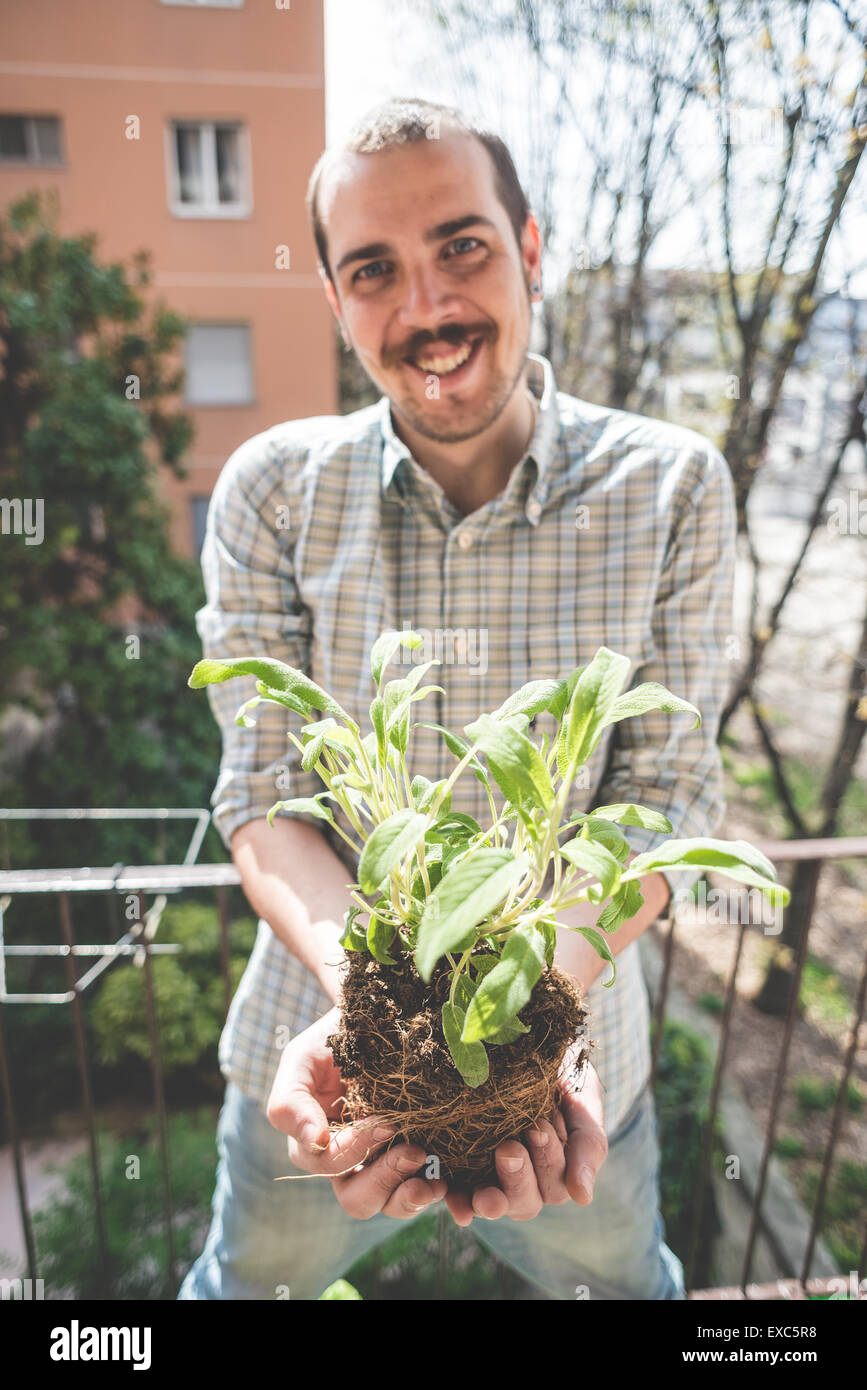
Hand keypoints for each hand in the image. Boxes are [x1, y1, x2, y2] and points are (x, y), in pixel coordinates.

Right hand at [266, 1007, 446, 1219]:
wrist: (378, 1021)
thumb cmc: (333, 1039)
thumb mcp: (303, 1059)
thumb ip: (292, 1100)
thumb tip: (313, 1140)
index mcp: (315, 1142)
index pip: (328, 1163)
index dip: (355, 1150)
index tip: (385, 1123)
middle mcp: (346, 1162)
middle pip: (356, 1199)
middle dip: (384, 1179)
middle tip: (413, 1151)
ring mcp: (380, 1165)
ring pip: (387, 1204)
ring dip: (409, 1196)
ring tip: (432, 1176)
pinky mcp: (413, 1162)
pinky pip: (418, 1194)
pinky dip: (430, 1193)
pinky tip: (442, 1182)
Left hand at [443, 1047, 607, 1226]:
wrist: (526, 1048)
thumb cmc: (561, 1080)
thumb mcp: (581, 1106)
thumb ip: (587, 1147)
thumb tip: (583, 1198)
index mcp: (554, 1171)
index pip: (555, 1186)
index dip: (548, 1163)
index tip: (538, 1130)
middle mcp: (524, 1180)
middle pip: (525, 1202)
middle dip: (518, 1179)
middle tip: (508, 1149)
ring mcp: (491, 1177)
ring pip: (495, 1202)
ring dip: (491, 1198)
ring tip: (485, 1183)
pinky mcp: (461, 1169)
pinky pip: (460, 1194)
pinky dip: (459, 1202)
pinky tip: (458, 1206)